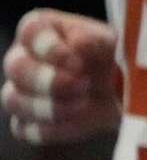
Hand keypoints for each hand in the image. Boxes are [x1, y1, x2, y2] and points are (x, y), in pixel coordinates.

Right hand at [5, 9, 121, 144]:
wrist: (119, 95)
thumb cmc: (108, 60)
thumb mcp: (110, 44)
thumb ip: (95, 40)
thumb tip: (78, 43)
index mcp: (41, 31)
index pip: (30, 30)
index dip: (49, 47)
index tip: (77, 61)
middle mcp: (22, 59)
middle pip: (15, 67)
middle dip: (48, 79)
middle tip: (82, 85)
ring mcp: (18, 92)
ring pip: (13, 100)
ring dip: (49, 106)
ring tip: (84, 104)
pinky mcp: (24, 122)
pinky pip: (25, 129)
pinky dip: (52, 128)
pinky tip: (79, 121)